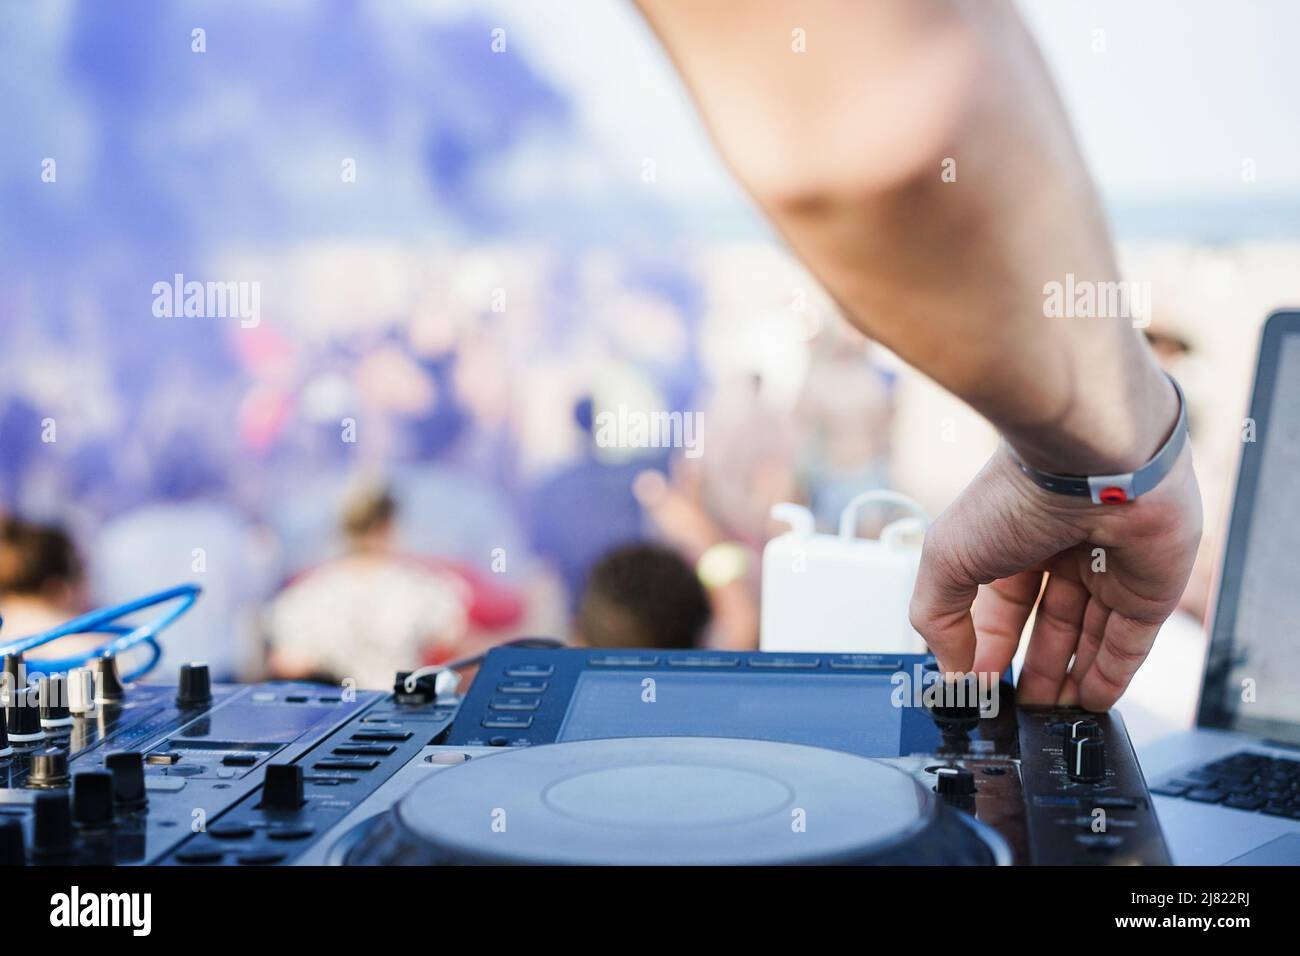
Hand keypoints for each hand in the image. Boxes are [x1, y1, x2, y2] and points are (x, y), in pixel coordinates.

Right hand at [908, 441, 1201, 710]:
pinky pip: (1130, 642)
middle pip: (1047, 625)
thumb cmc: (1018, 496)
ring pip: (1088, 638)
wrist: (1097, 468)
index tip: (979, 687)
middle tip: (1019, 711)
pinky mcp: (1149, 591)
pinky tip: (1091, 703)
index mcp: (1009, 540)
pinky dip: (1111, 675)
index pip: (999, 607)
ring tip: (1052, 719)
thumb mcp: (948, 559)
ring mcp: (1108, 573)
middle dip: (1032, 670)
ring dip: (1070, 680)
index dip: (988, 649)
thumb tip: (952, 667)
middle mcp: (1060, 554)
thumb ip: (939, 617)